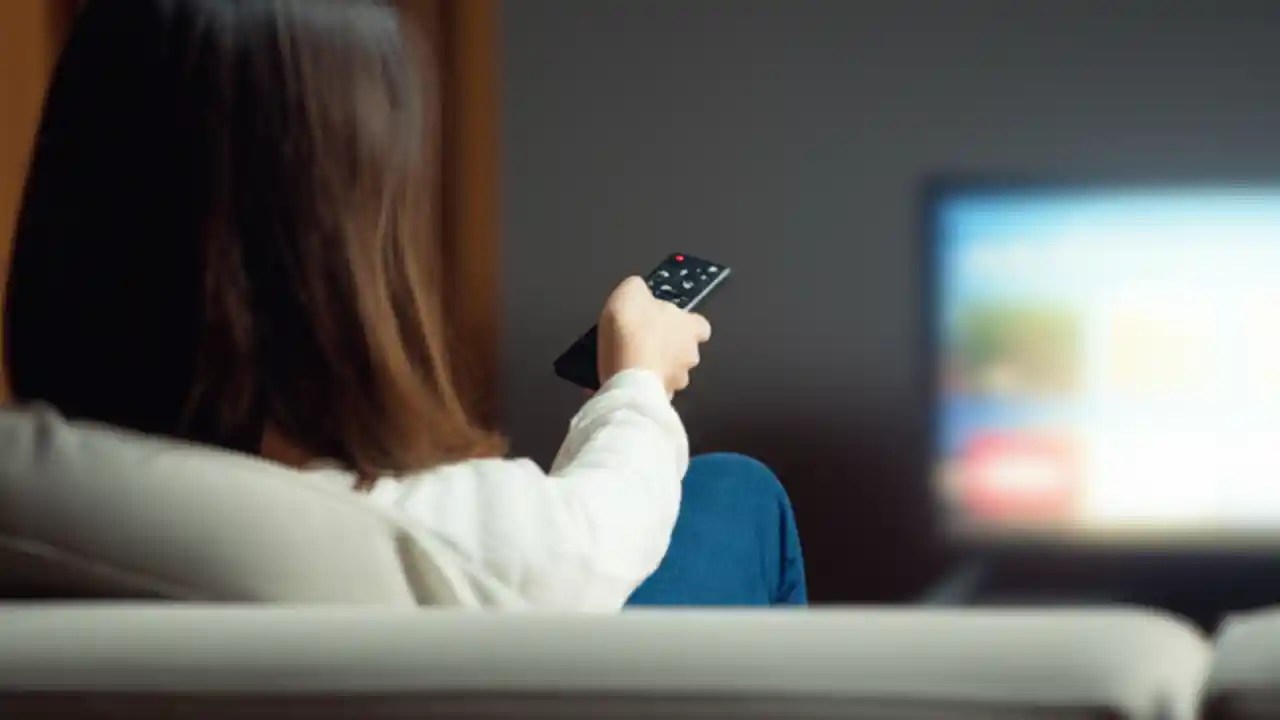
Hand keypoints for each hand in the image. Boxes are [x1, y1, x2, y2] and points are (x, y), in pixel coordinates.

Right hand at [596, 276, 712, 394]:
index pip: (699, 324)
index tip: (666, 319)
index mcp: (689, 327)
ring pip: (669, 373)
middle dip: (665, 348)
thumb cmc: (633, 333)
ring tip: (628, 363)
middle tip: (641, 341)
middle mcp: (689, 356)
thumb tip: (637, 289)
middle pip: (683, 350)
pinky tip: (621, 380)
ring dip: (653, 369)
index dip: (683, 322)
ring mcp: (676, 381)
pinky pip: (651, 391)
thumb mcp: (630, 291)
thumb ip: (639, 288)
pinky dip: (640, 387)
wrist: (625, 377)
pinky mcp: (659, 399)